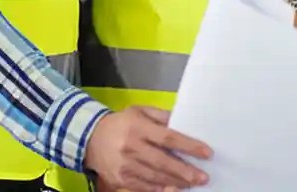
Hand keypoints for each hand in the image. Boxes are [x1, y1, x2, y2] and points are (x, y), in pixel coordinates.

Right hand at [85, 106, 212, 191]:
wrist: (89, 137)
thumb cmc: (121, 123)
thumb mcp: (140, 111)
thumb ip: (162, 116)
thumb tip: (184, 122)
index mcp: (139, 127)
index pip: (169, 138)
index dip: (189, 146)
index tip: (207, 153)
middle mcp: (132, 147)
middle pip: (163, 162)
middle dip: (186, 171)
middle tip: (203, 177)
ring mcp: (125, 165)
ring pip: (155, 177)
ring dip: (176, 182)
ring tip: (192, 183)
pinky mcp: (120, 178)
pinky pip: (143, 186)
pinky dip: (159, 189)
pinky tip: (172, 188)